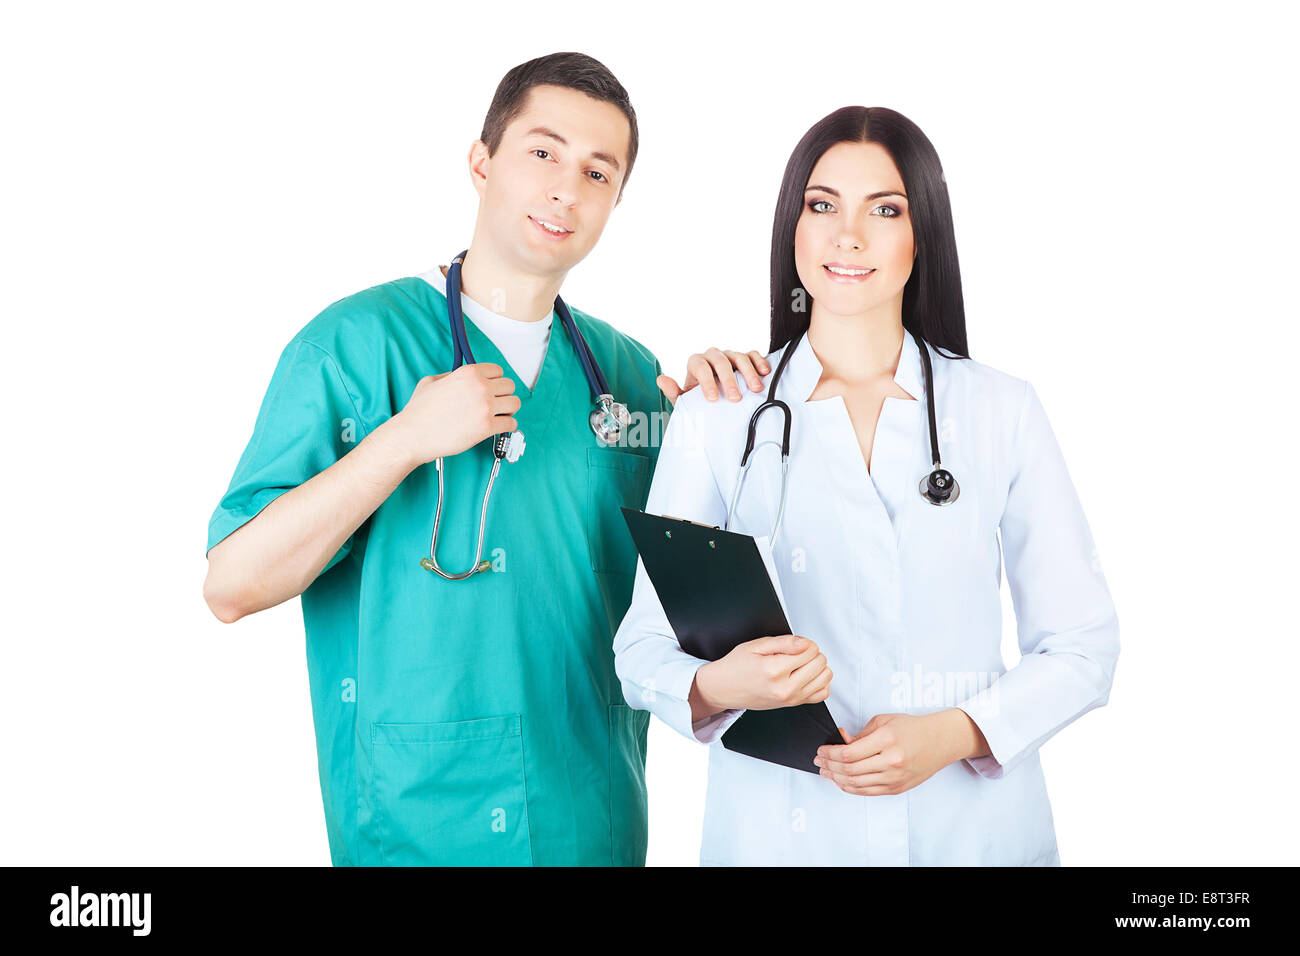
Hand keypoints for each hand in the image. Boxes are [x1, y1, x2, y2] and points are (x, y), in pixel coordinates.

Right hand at [392, 363, 520, 464]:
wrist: (412, 434)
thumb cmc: (419, 412)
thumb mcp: (432, 381)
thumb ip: (453, 376)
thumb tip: (465, 378)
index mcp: (468, 373)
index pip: (498, 370)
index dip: (495, 381)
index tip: (493, 388)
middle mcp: (480, 387)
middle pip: (510, 386)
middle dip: (503, 395)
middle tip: (496, 403)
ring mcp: (485, 407)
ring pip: (515, 404)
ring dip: (508, 410)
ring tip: (499, 415)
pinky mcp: (487, 427)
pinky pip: (511, 424)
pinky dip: (508, 427)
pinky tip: (499, 427)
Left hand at [657, 348, 770, 404]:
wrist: (714, 400)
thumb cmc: (699, 400)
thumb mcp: (686, 401)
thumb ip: (674, 392)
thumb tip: (661, 379)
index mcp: (696, 363)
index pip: (699, 366)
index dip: (705, 380)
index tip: (712, 398)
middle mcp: (712, 356)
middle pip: (720, 361)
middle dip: (728, 379)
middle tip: (735, 398)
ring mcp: (729, 355)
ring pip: (738, 356)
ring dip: (748, 372)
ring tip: (755, 389)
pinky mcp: (745, 357)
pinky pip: (752, 354)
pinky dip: (759, 361)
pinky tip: (764, 373)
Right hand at [694, 635, 831, 712]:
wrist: (724, 689)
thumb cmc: (736, 667)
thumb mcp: (755, 646)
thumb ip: (783, 642)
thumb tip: (805, 643)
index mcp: (774, 669)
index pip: (809, 650)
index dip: (804, 642)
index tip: (794, 644)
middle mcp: (785, 687)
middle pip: (819, 662)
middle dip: (811, 652)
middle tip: (796, 652)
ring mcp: (791, 698)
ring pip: (825, 677)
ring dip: (818, 666)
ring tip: (802, 662)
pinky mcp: (793, 704)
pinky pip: (822, 694)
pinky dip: (820, 682)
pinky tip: (808, 675)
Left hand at [813, 710, 973, 795]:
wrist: (940, 741)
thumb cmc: (912, 728)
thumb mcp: (884, 721)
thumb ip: (860, 734)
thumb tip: (840, 743)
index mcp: (887, 740)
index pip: (849, 753)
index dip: (830, 754)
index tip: (821, 750)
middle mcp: (891, 761)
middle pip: (850, 770)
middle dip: (829, 766)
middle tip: (819, 761)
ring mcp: (895, 778)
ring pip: (856, 784)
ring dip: (836, 778)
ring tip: (826, 772)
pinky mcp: (897, 788)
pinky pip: (867, 792)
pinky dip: (850, 787)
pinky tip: (841, 780)